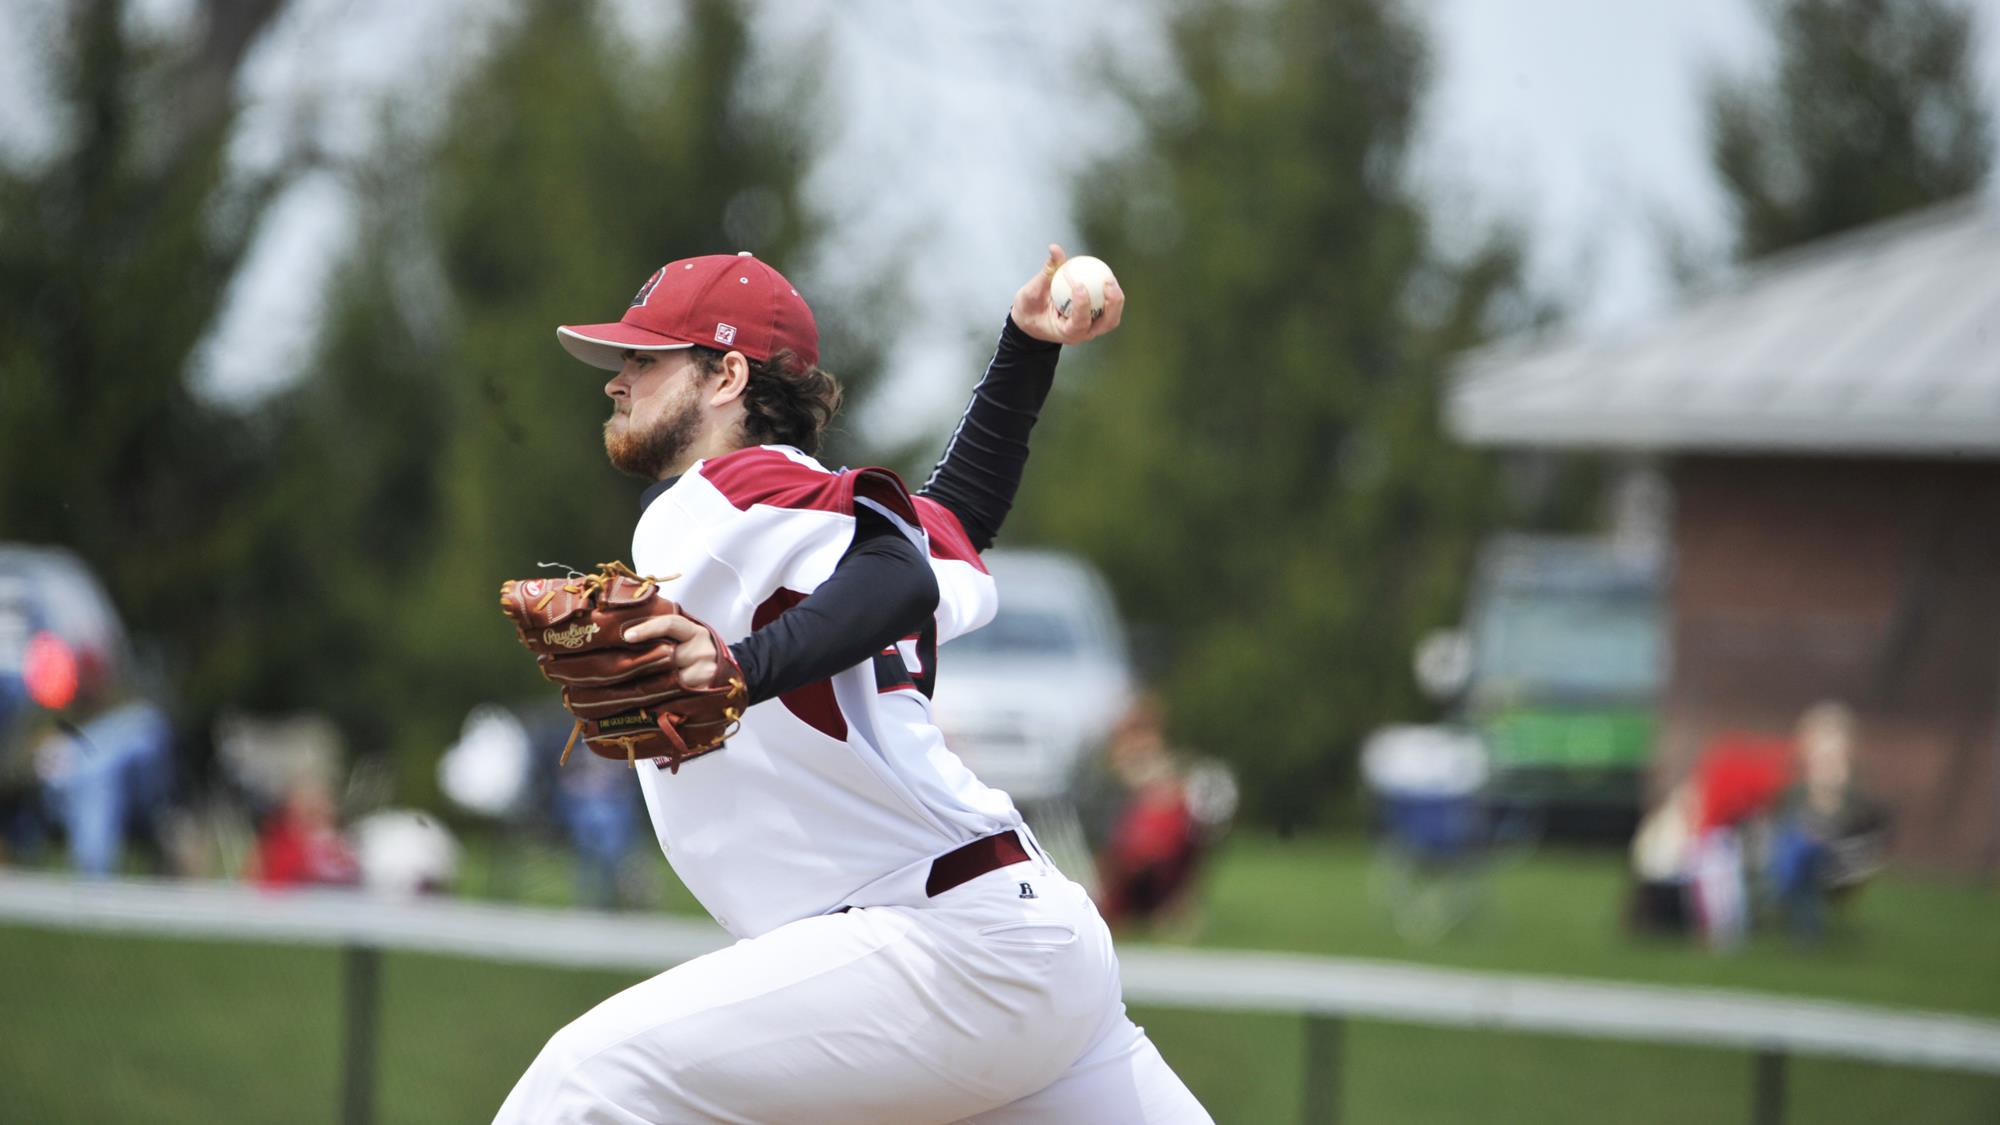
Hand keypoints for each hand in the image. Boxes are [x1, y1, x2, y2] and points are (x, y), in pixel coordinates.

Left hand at [623, 615, 722, 689]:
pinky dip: (662, 699)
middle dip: (644, 663)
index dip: (648, 629)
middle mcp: (703, 651)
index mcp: (695, 632)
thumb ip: (666, 633)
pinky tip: (649, 702)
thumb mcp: (687, 636)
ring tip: (629, 689)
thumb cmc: (696, 652)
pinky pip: (678, 697)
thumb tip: (627, 634)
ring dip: (651, 685)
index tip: (627, 636)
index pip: (671, 624)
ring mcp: (706, 673)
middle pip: (668, 657)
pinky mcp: (705, 692)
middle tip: (618, 669)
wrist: (725, 671)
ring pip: (671, 680)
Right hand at [1010, 243, 1124, 344]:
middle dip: (1113, 303)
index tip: (1079, 285)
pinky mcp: (1096, 320)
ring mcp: (1092, 328)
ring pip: (1112, 317)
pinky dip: (1108, 294)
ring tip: (1109, 278)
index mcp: (1067, 333)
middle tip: (1108, 281)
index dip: (1083, 306)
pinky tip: (1105, 276)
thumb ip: (1047, 272)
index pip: (1080, 322)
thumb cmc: (1029, 309)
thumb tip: (1055, 249)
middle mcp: (1084, 334)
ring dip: (1115, 298)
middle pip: (1107, 323)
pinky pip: (1108, 308)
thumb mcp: (1031, 292)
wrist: (1032, 321)